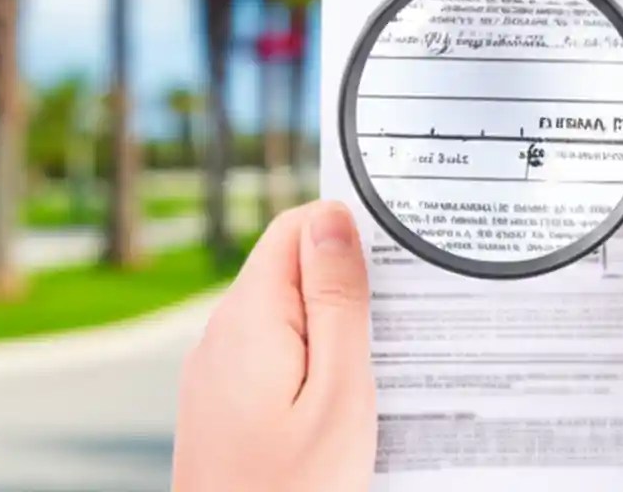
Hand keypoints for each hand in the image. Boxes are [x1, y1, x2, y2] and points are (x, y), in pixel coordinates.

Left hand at [171, 201, 376, 491]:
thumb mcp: (338, 391)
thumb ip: (335, 300)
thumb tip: (333, 219)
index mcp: (248, 318)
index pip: (295, 228)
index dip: (348, 229)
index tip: (398, 258)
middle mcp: (222, 335)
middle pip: (294, 270)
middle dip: (352, 286)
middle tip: (404, 327)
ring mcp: (218, 372)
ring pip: (289, 316)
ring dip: (339, 329)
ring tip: (384, 371)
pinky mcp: (225, 404)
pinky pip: (276, 356)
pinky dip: (316, 363)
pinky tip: (351, 401)